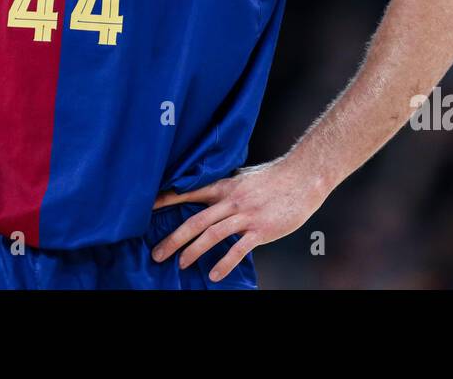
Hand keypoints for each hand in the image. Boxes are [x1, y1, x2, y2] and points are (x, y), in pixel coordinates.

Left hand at [149, 158, 323, 281]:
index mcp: (224, 187)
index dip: (167, 200)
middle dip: (174, 238)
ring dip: (193, 251)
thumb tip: (208, 198)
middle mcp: (231, 201)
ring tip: (180, 264)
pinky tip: (214, 274)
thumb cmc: (274, 178)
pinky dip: (224, 262)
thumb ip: (226, 190)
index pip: (189, 192)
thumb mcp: (244, 179)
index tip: (148, 209)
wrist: (303, 177)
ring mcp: (246, 215)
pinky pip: (238, 249)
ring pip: (212, 235)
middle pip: (195, 220)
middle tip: (157, 253)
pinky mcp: (261, 230)